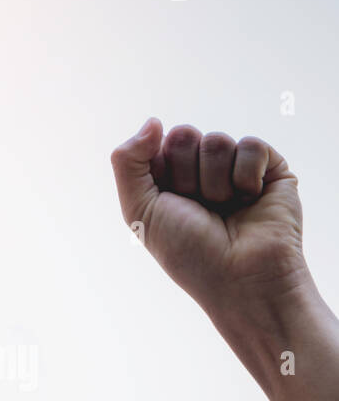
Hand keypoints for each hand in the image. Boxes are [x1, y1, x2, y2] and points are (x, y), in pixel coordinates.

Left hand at [110, 118, 308, 313]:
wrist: (240, 279)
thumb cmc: (187, 251)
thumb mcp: (138, 209)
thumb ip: (128, 160)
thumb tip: (153, 121)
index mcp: (167, 177)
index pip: (155, 142)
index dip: (159, 171)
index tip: (170, 202)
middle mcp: (200, 170)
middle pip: (184, 135)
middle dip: (186, 175)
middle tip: (199, 207)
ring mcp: (235, 169)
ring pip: (216, 140)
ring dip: (216, 182)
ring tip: (225, 209)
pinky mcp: (271, 170)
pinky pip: (252, 145)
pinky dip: (246, 176)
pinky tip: (250, 199)